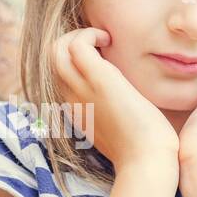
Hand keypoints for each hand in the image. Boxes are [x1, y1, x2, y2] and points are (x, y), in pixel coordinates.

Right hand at [51, 27, 179, 174]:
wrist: (146, 162)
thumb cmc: (141, 149)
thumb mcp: (118, 128)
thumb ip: (111, 112)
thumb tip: (122, 100)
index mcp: (75, 110)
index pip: (57, 76)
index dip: (71, 58)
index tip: (99, 56)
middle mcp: (71, 99)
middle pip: (50, 59)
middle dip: (70, 41)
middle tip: (100, 44)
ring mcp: (81, 90)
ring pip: (56, 50)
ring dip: (78, 35)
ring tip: (104, 40)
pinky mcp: (98, 81)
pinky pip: (77, 45)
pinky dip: (90, 34)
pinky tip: (110, 41)